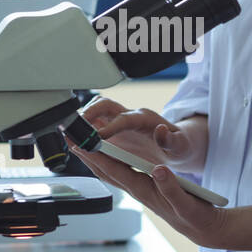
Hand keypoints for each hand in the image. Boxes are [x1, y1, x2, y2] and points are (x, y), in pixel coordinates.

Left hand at [69, 142, 228, 247]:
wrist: (203, 228)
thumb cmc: (196, 216)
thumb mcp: (187, 203)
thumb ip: (172, 187)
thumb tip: (158, 170)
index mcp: (146, 190)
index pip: (116, 171)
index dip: (98, 157)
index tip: (83, 143)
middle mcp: (138, 190)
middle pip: (106, 171)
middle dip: (87, 156)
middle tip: (69, 139)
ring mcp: (140, 190)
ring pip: (111, 173)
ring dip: (94, 160)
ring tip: (80, 145)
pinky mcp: (145, 189)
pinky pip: (121, 174)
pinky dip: (108, 163)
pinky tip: (104, 158)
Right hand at [80, 98, 203, 170]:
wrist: (177, 144)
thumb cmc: (179, 144)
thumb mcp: (181, 145)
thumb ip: (172, 140)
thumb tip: (161, 131)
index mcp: (146, 119)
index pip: (126, 118)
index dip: (111, 127)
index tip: (98, 137)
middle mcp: (130, 116)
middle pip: (106, 105)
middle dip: (90, 113)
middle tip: (76, 128)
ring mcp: (120, 121)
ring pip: (97, 110)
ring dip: (83, 118)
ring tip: (69, 132)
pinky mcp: (113, 128)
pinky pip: (94, 122)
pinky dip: (83, 128)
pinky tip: (74, 138)